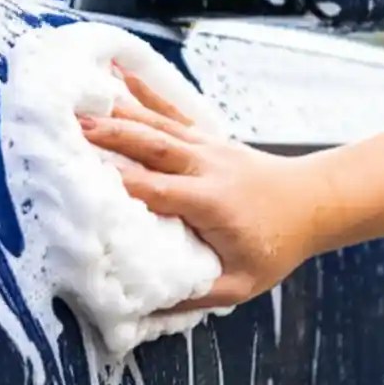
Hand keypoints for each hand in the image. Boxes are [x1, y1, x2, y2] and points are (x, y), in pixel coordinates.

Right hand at [79, 68, 322, 311]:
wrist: (312, 202)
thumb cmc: (276, 245)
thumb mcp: (242, 285)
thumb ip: (196, 296)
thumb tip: (145, 310)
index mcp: (210, 202)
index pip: (156, 190)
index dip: (119, 184)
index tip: (82, 180)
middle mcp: (205, 167)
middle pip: (151, 146)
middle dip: (111, 135)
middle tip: (71, 127)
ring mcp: (206, 147)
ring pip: (157, 124)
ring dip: (117, 113)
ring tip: (79, 104)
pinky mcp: (207, 137)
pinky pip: (170, 112)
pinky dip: (144, 92)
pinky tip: (118, 74)